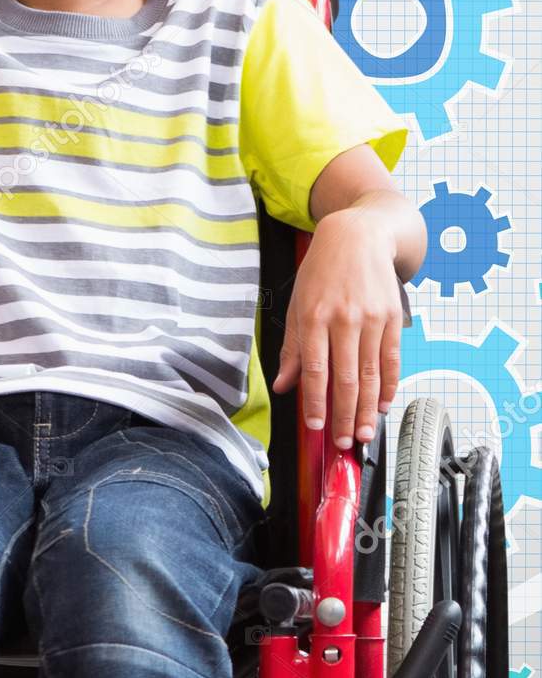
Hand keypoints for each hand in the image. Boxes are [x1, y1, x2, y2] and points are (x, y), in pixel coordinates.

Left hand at [270, 211, 402, 449]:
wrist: (358, 235)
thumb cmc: (322, 271)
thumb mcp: (297, 303)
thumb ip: (292, 348)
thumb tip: (284, 386)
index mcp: (315, 317)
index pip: (315, 370)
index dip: (316, 402)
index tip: (316, 426)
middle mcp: (344, 319)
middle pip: (346, 378)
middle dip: (345, 415)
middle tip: (344, 442)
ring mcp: (372, 319)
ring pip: (371, 374)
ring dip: (369, 409)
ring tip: (364, 433)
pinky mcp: (392, 318)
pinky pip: (392, 360)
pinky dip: (389, 385)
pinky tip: (384, 405)